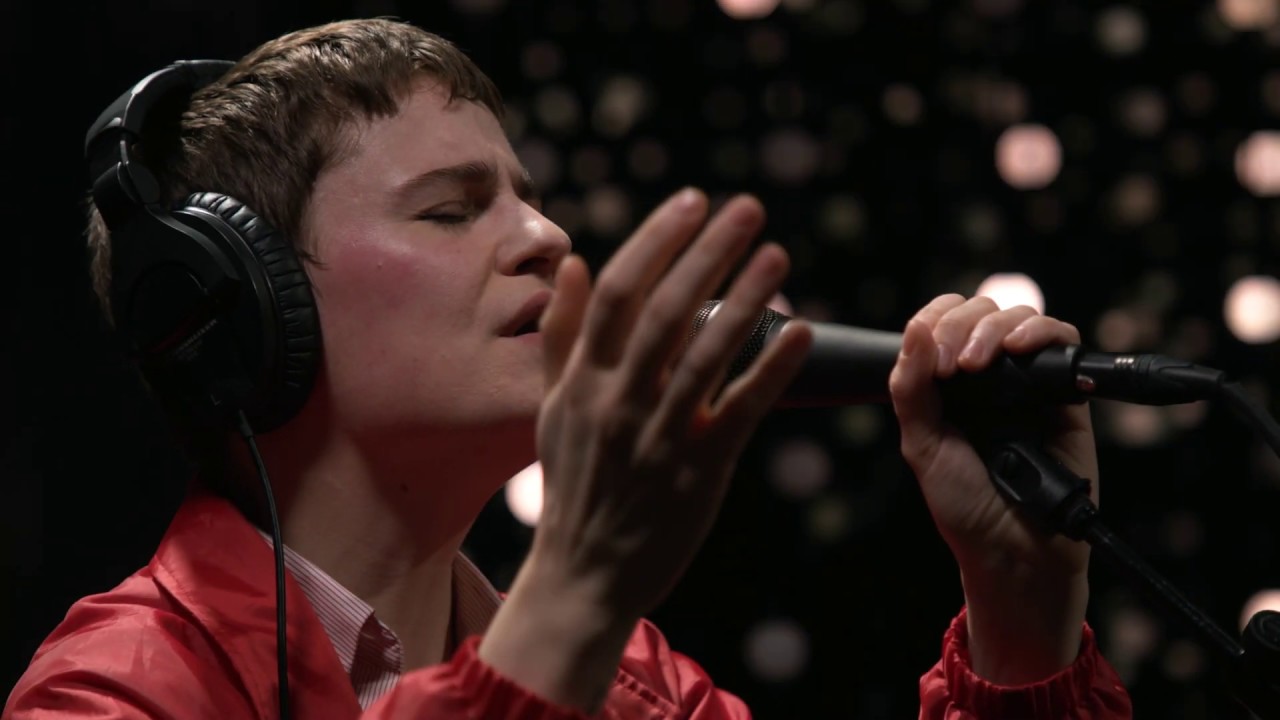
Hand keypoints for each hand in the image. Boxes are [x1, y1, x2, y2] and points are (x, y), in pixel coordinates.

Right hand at [480, 188, 811, 709]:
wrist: (584, 576)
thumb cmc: (574, 486)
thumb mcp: (554, 411)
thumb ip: (563, 337)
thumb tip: (575, 264)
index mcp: (582, 380)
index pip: (619, 292)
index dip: (658, 240)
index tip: (693, 200)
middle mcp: (617, 401)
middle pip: (665, 310)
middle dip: (708, 252)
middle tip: (748, 208)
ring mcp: (659, 437)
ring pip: (706, 354)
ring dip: (745, 299)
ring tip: (778, 254)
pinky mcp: (699, 471)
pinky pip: (740, 411)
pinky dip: (770, 369)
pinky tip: (803, 334)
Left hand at [889, 294, 1097, 683]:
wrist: (1012, 549)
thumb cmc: (964, 502)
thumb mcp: (922, 443)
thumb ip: (911, 388)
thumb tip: (916, 328)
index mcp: (948, 384)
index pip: (941, 323)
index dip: (936, 320)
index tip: (931, 354)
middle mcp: (988, 377)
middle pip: (979, 312)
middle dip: (961, 325)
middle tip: (955, 367)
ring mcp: (1028, 382)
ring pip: (1019, 318)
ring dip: (994, 328)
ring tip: (978, 364)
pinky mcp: (1067, 393)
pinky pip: (1063, 340)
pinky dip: (1040, 332)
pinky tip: (1018, 348)